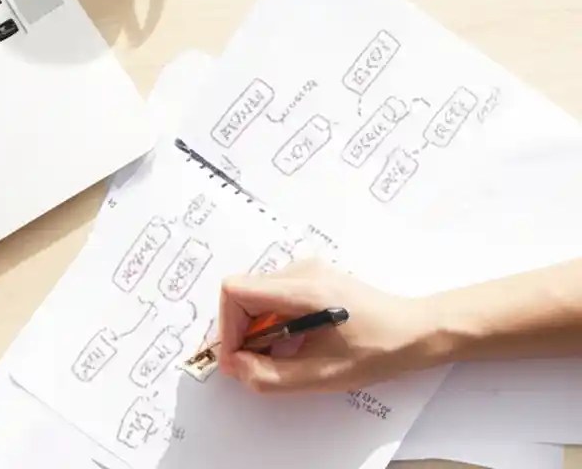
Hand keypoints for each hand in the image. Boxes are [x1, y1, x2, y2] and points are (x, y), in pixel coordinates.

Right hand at [217, 259, 434, 392]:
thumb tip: (235, 366)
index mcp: (304, 290)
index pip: (236, 291)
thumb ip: (271, 376)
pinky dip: (270, 322)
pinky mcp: (311, 277)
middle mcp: (301, 270)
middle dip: (239, 331)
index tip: (237, 357)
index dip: (227, 327)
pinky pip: (272, 296)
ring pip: (255, 295)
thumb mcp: (324, 376)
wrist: (418, 331)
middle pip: (242, 293)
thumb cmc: (379, 352)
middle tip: (252, 364)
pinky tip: (289, 344)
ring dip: (254, 328)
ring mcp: (306, 270)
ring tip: (275, 356)